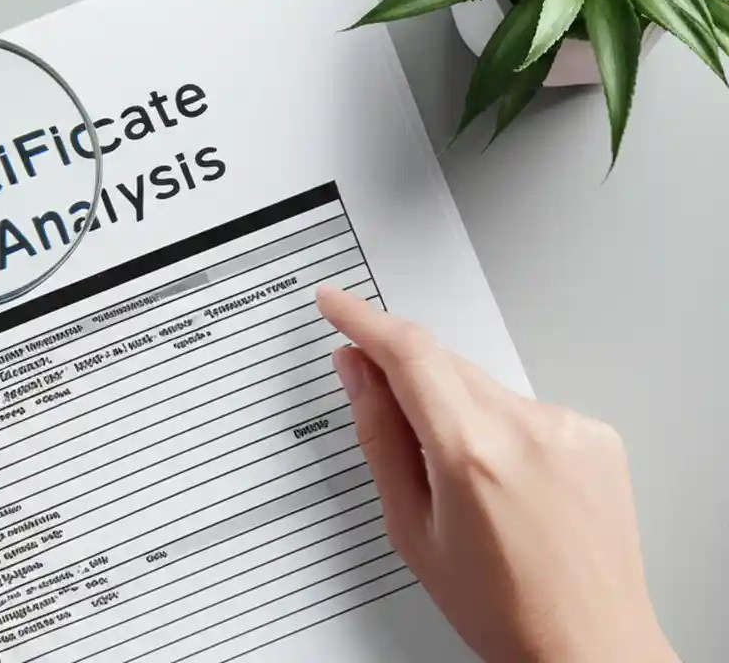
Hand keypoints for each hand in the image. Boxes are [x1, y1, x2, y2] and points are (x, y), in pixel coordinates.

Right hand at [316, 286, 674, 662]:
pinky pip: (525, 406)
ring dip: (456, 408)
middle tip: (385, 417)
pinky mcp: (595, 433)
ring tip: (465, 484)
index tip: (335, 303)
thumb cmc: (499, 605)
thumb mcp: (411, 527)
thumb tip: (355, 371)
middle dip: (405, 377)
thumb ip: (379, 436)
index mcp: (472, 454)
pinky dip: (500, 426)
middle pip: (444, 365)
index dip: (362, 319)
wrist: (588, 643)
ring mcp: (570, 427)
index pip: (407, 354)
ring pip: (484, 385)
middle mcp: (528, 428)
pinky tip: (506, 483)